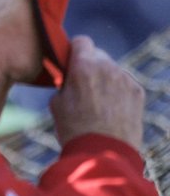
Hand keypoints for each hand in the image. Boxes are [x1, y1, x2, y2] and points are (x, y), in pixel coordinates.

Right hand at [49, 35, 144, 150]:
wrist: (104, 154)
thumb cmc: (75, 129)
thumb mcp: (56, 102)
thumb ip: (64, 82)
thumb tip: (69, 77)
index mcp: (84, 66)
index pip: (81, 41)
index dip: (73, 51)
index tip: (69, 63)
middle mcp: (108, 67)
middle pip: (98, 54)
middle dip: (89, 65)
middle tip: (82, 85)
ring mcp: (126, 79)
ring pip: (112, 69)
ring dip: (104, 78)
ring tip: (97, 102)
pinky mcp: (138, 92)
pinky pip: (124, 82)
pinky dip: (117, 90)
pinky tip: (110, 108)